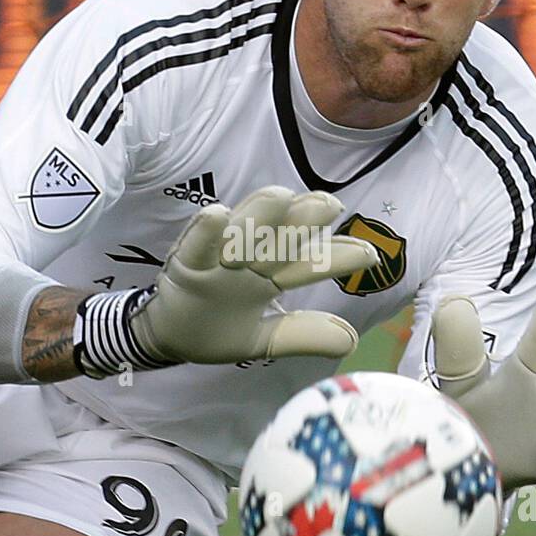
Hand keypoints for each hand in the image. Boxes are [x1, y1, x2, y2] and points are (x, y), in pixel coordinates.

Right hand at [129, 186, 378, 364]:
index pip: (307, 263)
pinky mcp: (185, 263)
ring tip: (281, 196)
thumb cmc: (216, 328)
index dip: (335, 256)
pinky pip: (195, 245)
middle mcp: (247, 259)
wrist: (167, 338)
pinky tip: (217, 215)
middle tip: (330, 205)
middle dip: (303, 221)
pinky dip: (205, 232)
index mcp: (269, 275)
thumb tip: (350, 339)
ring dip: (259, 213)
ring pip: (240, 232)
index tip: (369, 255)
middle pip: (278, 237)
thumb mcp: (264, 339)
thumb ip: (302, 336)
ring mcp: (216, 257)